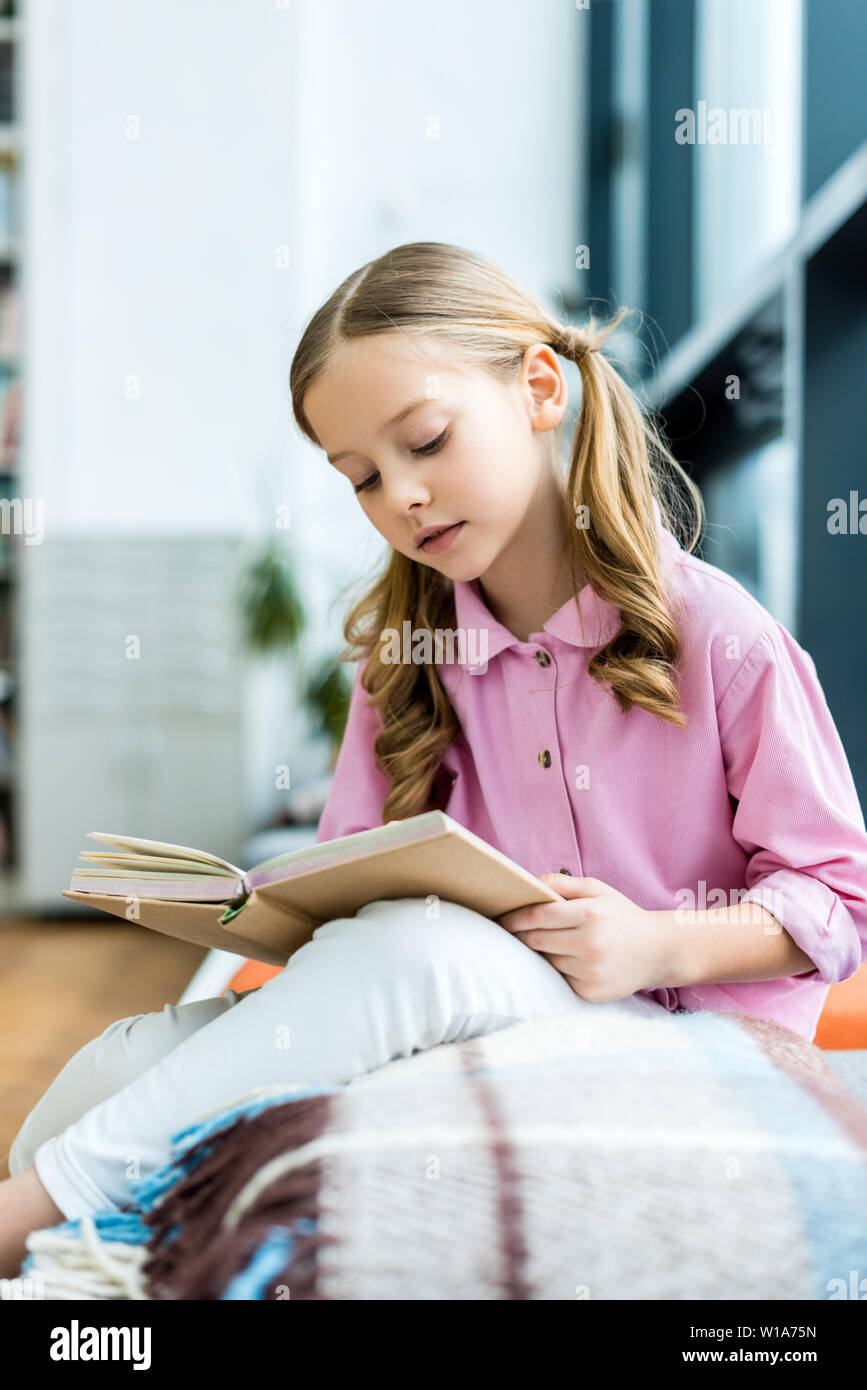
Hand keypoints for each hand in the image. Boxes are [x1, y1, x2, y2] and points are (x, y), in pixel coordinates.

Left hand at [495, 874, 673, 1002]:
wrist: (659, 951)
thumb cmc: (622, 916)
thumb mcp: (598, 890)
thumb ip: (563, 883)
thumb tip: (530, 882)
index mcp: (590, 914)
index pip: (538, 916)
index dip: (514, 918)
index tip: (500, 919)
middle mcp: (590, 944)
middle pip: (536, 940)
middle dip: (519, 936)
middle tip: (508, 932)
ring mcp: (590, 971)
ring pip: (547, 961)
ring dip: (541, 953)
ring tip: (545, 944)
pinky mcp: (591, 992)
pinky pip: (560, 979)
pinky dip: (559, 970)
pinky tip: (568, 961)